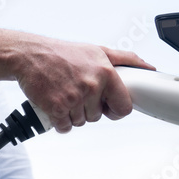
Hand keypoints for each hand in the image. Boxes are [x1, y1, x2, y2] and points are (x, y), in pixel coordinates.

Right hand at [16, 35, 153, 132]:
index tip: (107, 107)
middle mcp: (92, 86)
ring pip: (81, 122)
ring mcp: (74, 98)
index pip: (124, 107)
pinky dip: (59, 121)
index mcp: (105, 73)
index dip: (115, 110)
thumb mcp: (97, 50)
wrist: (29, 55)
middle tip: (75, 91)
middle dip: (87, 108)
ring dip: (72, 114)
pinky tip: (55, 105)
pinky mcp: (56, 107)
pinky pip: (65, 127)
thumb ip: (125, 59)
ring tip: (64, 95)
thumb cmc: (62, 53)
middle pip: (97, 116)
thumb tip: (148, 67)